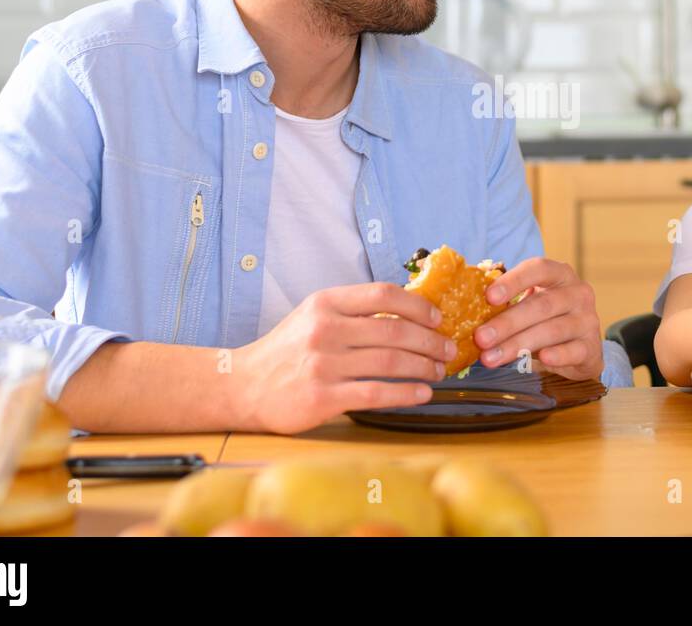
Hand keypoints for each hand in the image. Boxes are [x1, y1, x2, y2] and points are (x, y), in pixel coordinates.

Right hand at [231, 282, 456, 433]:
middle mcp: (325, 329)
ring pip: (391, 361)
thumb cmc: (287, 350)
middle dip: (430, 340)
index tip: (437, 318)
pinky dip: (406, 393)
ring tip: (438, 370)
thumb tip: (408, 310)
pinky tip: (422, 393)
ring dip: (424, 366)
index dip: (418, 305)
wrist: (244, 385)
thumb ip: (353, 310)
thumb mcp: (315, 316)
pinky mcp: (323, 397)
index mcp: (326, 303)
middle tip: (447, 348)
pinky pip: (377, 393)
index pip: (384, 294)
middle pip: (395, 330)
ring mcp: (324, 364)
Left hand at [477, 257, 602, 380]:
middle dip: (507, 323)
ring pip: (552, 330)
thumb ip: (507, 300)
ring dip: (518, 344)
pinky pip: (573, 351)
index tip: (489, 297)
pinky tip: (541, 359)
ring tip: (491, 358)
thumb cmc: (546, 318)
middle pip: (541, 305)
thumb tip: (467, 302)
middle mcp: (578, 293)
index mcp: (560, 274)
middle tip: (480, 337)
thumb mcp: (531, 301)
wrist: (581, 348)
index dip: (514, 281)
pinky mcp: (591, 347)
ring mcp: (587, 320)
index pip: (538, 269)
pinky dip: (557, 356)